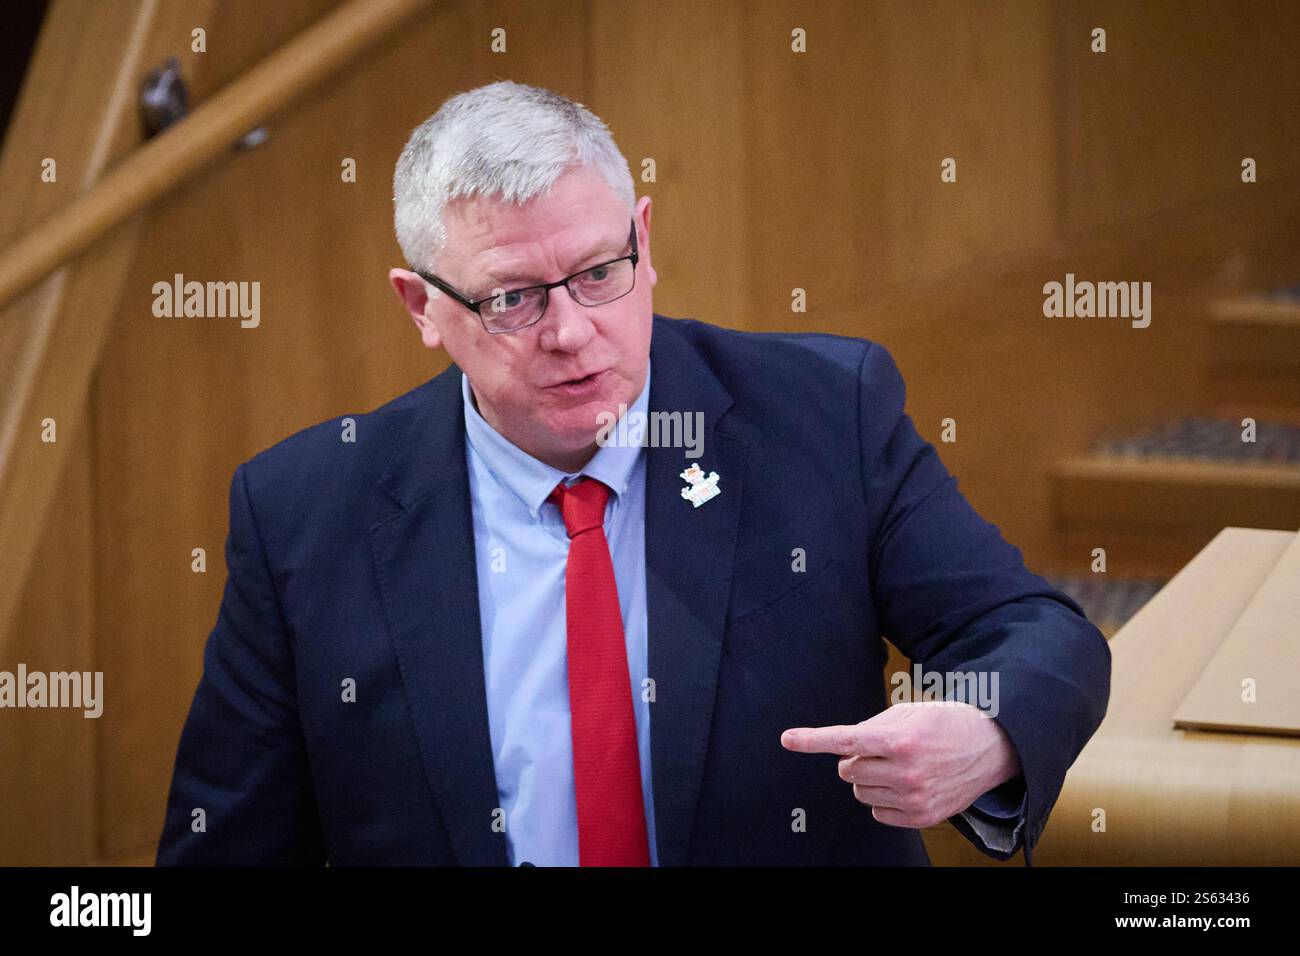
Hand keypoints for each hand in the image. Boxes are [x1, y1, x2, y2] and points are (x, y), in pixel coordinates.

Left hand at [780, 701, 1021, 828]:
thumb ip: (871, 727)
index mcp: (899, 740)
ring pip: (860, 791)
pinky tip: (905, 784)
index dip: (812, 740)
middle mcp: (905, 772)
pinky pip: (878, 811)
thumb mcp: (909, 712)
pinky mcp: (921, 817)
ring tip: (899, 765)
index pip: (844, 740)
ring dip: (870, 778)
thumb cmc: (947, 724)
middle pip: (847, 769)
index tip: (788, 739)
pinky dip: (883, 798)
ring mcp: (913, 798)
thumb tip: (842, 747)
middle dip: (856, 758)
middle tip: (882, 749)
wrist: (991, 748)